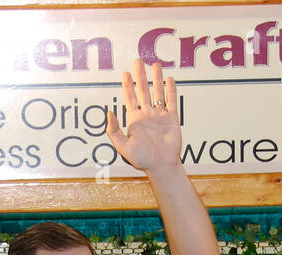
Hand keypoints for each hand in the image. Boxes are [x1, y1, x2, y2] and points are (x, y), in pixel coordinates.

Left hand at [107, 59, 180, 173]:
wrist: (161, 166)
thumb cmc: (142, 159)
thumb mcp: (123, 146)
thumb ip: (114, 130)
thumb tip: (109, 112)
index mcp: (134, 119)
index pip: (130, 97)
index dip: (127, 85)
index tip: (125, 72)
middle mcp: (147, 114)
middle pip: (143, 90)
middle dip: (140, 75)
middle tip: (138, 60)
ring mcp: (160, 115)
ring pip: (158, 92)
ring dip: (156, 78)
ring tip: (155, 64)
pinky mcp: (172, 118)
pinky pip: (171, 100)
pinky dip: (171, 89)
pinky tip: (169, 79)